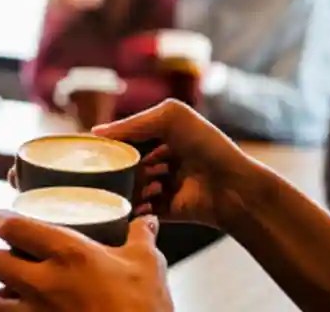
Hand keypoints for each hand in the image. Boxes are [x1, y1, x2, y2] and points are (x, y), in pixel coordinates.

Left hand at [0, 213, 170, 311]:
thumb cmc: (142, 309)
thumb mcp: (147, 266)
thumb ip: (141, 238)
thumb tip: (145, 223)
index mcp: (69, 255)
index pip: (17, 229)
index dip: (1, 221)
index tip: (0, 219)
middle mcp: (45, 283)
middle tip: (7, 255)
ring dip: (3, 292)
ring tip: (14, 290)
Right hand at [94, 100, 257, 229]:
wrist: (234, 187)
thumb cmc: (208, 146)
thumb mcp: (171, 118)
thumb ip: (133, 123)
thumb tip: (95, 132)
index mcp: (162, 136)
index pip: (126, 139)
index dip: (114, 144)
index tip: (100, 150)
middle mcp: (160, 161)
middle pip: (125, 166)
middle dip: (125, 168)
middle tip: (138, 168)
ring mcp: (162, 186)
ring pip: (129, 188)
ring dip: (135, 186)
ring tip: (155, 184)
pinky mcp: (164, 210)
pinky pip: (139, 210)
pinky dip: (138, 207)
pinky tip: (148, 201)